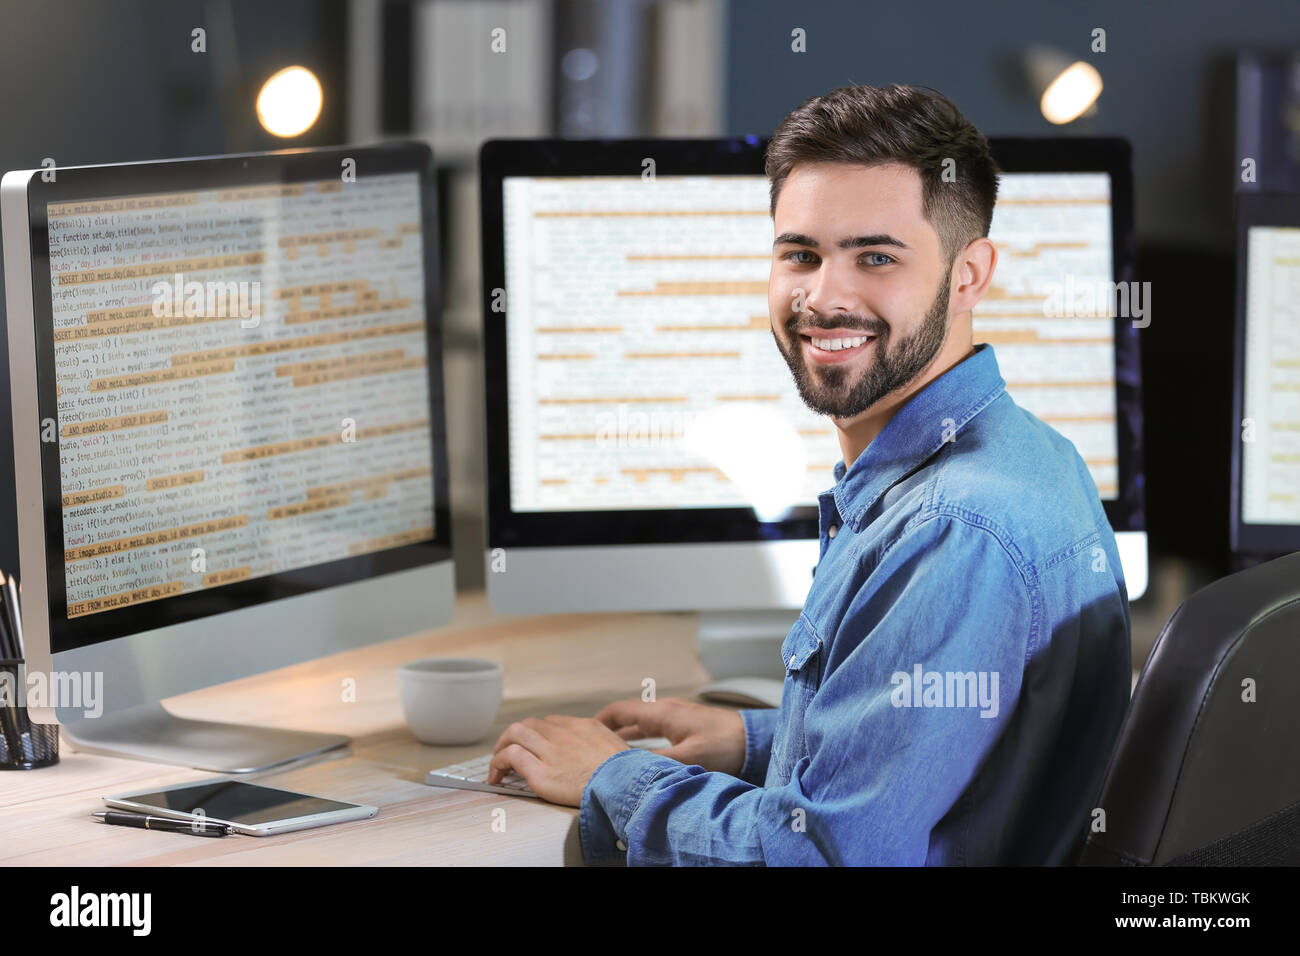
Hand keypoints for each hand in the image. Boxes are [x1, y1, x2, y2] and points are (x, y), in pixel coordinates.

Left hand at [486, 715, 631, 806]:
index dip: (539, 734)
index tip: (535, 745)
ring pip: (515, 734)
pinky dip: (498, 763)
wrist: (626, 785)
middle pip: (530, 724)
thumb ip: (605, 747)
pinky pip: (511, 757)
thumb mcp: (619, 749)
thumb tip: (604, 756)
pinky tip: (496, 775)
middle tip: (509, 751)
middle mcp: (564, 733)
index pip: (552, 723)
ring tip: (498, 762)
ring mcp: (551, 750)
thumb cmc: (627, 774)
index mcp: (585, 726)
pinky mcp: (540, 771)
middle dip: (515, 736)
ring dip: (501, 747)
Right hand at [593, 696, 746, 775]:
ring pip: (641, 723)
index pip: (620, 711)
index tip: (582, 733)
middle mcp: (666, 709)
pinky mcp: (686, 725)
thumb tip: (628, 770)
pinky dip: (640, 738)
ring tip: (607, 749)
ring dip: (624, 735)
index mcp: (662, 712)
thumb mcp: (687, 758)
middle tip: (589, 744)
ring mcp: (676, 715)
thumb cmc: (725, 745)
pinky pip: (654, 729)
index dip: (599, 721)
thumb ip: (656, 763)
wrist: (755, 739)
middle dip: (608, 729)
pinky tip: (639, 752)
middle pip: (628, 716)